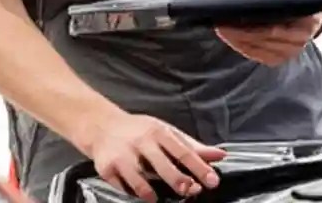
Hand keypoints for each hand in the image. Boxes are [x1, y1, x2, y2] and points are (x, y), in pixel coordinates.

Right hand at [86, 111, 225, 201]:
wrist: (101, 125)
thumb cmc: (140, 131)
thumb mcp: (166, 133)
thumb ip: (192, 146)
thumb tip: (220, 155)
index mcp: (158, 132)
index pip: (182, 151)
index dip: (199, 167)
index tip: (212, 180)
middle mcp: (140, 142)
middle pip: (161, 164)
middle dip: (176, 179)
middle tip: (188, 190)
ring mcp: (122, 155)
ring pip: (137, 178)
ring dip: (147, 190)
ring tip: (154, 198)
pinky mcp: (106, 167)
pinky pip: (120, 185)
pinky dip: (129, 192)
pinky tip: (137, 194)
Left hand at [214, 0, 321, 65]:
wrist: (314, 0)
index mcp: (309, 20)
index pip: (277, 28)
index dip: (253, 26)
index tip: (234, 17)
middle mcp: (301, 38)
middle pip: (265, 40)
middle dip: (240, 34)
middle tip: (220, 25)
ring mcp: (292, 49)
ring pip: (261, 50)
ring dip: (239, 42)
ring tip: (222, 30)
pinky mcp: (283, 54)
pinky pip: (260, 56)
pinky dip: (244, 48)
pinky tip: (231, 38)